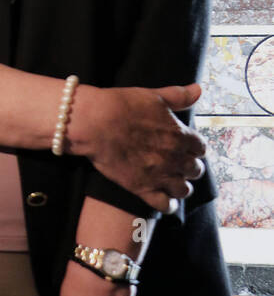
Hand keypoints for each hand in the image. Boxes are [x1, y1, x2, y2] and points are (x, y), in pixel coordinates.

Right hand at [70, 83, 205, 213]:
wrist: (95, 122)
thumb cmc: (122, 105)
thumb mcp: (153, 96)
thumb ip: (179, 96)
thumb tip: (199, 90)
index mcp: (179, 134)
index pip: (201, 148)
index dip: (194, 147)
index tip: (186, 146)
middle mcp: (174, 157)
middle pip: (195, 170)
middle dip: (189, 167)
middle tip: (179, 164)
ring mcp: (160, 175)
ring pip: (184, 190)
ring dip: (181, 186)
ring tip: (172, 181)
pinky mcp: (143, 188)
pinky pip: (166, 205)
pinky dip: (168, 204)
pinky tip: (164, 198)